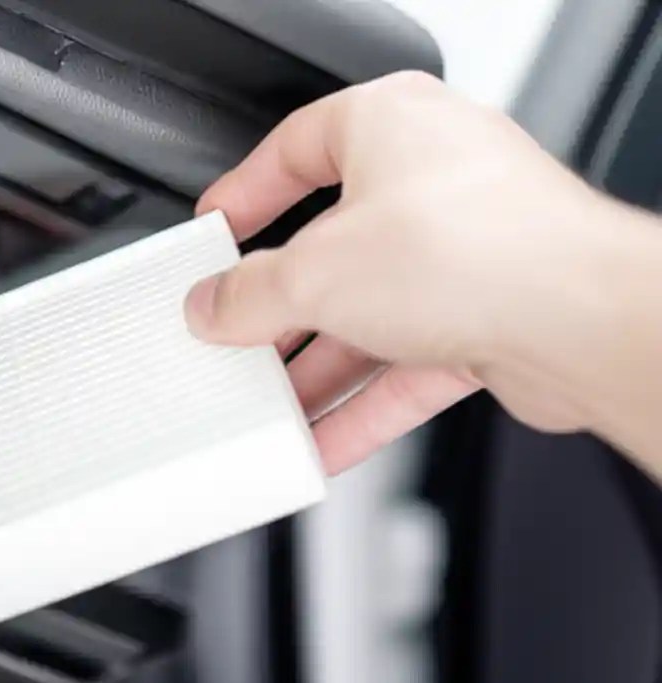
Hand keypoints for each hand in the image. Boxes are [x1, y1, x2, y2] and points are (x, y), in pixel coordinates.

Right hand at [184, 71, 661, 475]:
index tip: (214, 233)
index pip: (294, 149)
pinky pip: (405, 363)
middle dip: (278, 310)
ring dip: (317, 370)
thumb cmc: (477, 250)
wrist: (585, 321)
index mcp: (390, 125)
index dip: (245, 194)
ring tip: (269, 406)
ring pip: (369, 314)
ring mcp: (466, 249)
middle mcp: (432, 179)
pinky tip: (323, 439)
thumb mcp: (315, 273)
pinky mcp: (491, 315)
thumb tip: (215, 305)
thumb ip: (249, 294)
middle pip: (330, 248)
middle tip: (235, 337)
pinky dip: (363, 403)